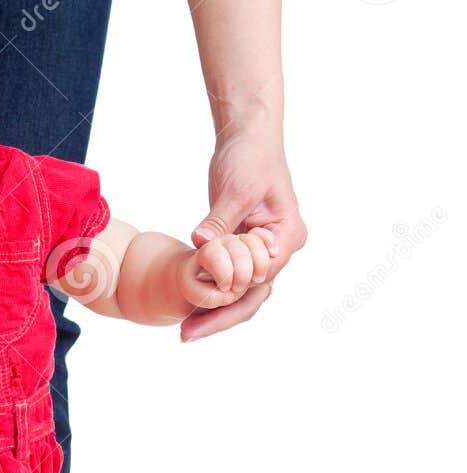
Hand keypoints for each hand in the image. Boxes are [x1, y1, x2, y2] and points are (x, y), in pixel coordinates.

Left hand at [183, 128, 306, 340]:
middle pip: (251, 295)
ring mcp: (260, 250)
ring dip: (215, 311)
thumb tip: (201, 244)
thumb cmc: (250, 156)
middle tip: (186, 336)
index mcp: (286, 236)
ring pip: (240, 292)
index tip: (201, 310)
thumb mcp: (235, 189)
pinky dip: (210, 292)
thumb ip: (220, 221)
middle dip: (220, 318)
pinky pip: (228, 277)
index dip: (229, 297)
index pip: (260, 279)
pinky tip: (188, 308)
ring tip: (185, 331)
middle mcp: (277, 248)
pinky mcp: (242, 246)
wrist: (248, 137)